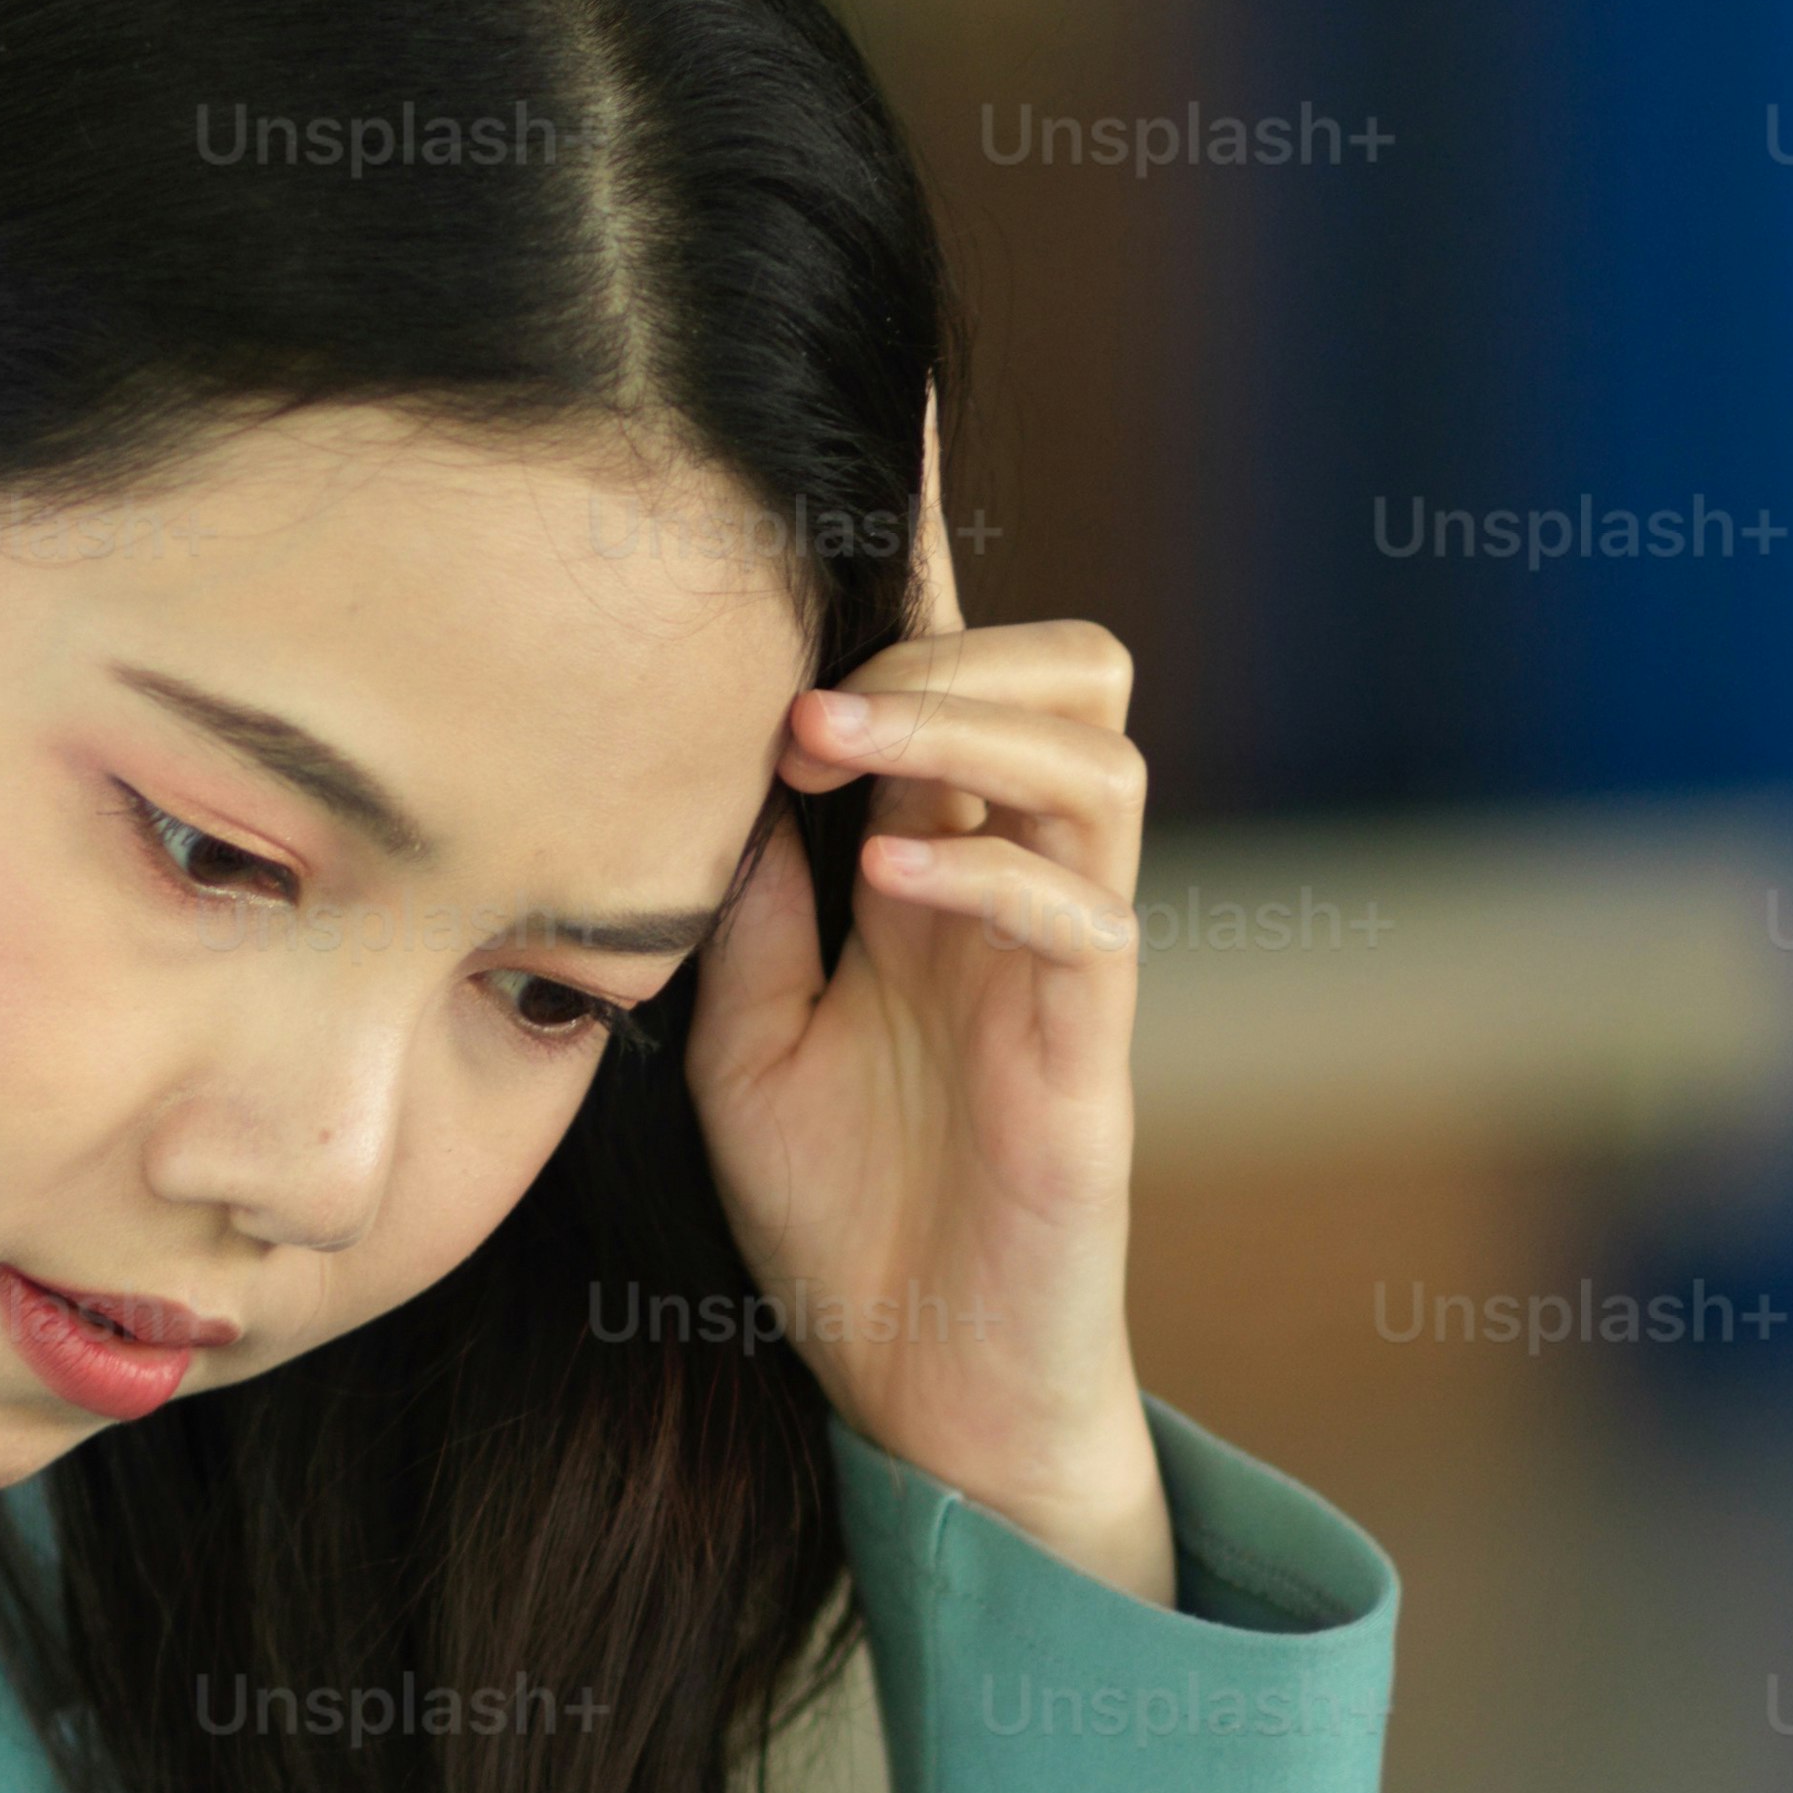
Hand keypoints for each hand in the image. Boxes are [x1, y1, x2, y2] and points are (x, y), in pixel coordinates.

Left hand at [682, 392, 1174, 1601]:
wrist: (930, 1389)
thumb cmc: (847, 1215)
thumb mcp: (738, 1027)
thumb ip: (738, 889)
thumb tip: (695, 748)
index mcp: (937, 857)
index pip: (942, 659)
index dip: (919, 532)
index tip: (875, 404)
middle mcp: (1018, 884)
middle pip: (1072, 664)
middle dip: (947, 645)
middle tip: (813, 702)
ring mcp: (1067, 962)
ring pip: (1097, 756)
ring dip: (965, 729)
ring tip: (844, 751)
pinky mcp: (1092, 1055)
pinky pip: (1085, 913)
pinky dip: (989, 872)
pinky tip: (895, 882)